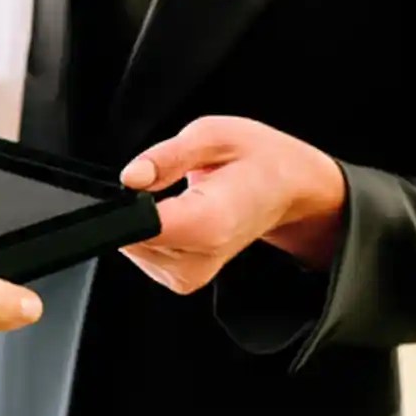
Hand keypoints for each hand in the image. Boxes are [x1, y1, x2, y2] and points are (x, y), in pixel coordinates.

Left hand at [118, 116, 345, 294]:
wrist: (289, 192)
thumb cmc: (259, 162)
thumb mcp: (214, 135)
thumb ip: (167, 155)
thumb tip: (131, 176)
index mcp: (212, 220)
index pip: (145, 228)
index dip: (126, 207)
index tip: (138, 186)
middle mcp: (202, 256)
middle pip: (130, 238)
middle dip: (133, 206)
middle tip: (167, 182)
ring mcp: (191, 275)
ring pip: (131, 247)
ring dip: (143, 218)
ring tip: (180, 198)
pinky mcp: (182, 280)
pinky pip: (142, 255)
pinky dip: (151, 232)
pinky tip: (177, 215)